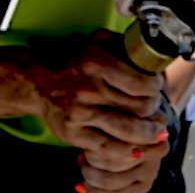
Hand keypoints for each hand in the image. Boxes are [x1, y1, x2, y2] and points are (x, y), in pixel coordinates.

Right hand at [29, 35, 168, 188]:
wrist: (36, 81)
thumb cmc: (70, 61)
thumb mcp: (94, 42)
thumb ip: (121, 46)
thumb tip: (152, 59)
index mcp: (94, 62)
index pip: (141, 83)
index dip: (156, 88)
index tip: (156, 88)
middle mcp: (87, 88)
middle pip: (139, 108)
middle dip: (154, 113)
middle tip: (158, 113)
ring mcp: (79, 113)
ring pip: (128, 132)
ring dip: (148, 135)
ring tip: (155, 133)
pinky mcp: (73, 133)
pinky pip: (109, 148)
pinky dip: (127, 152)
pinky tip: (136, 148)